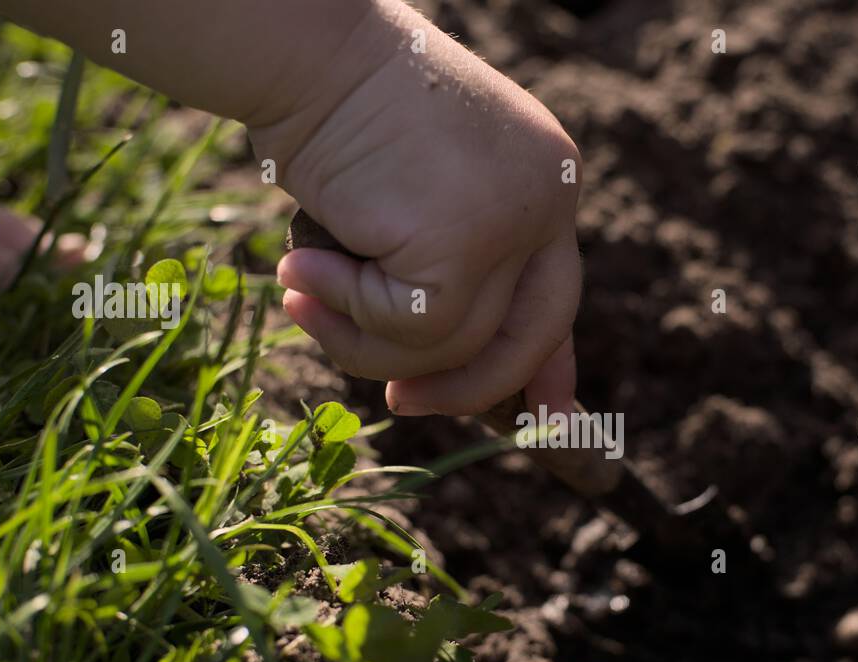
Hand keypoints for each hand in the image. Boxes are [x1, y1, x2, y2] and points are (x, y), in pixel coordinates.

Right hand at [260, 4, 581, 416]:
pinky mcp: (464, 242)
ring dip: (363, 340)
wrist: (301, 51)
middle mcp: (547, 198)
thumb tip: (445, 357)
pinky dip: (345, 313)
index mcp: (546, 178)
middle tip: (399, 403)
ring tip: (300, 294)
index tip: (548, 415)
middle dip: (466, 388)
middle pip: (532, 333)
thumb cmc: (337, 113)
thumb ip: (450, 262)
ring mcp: (514, 220)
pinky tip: (300, 265)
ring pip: (454, 346)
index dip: (551, 363)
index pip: (557, 293)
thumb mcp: (416, 191)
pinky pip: (408, 330)